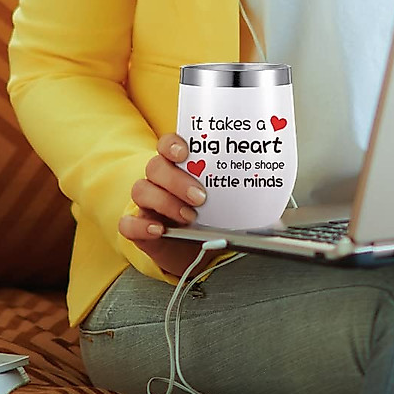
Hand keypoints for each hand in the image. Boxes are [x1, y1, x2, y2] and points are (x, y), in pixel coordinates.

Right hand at [119, 133, 223, 278]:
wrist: (194, 249)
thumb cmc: (208, 215)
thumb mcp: (220, 198)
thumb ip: (232, 188)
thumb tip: (266, 186)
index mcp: (177, 166)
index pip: (166, 144)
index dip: (172, 144)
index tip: (186, 152)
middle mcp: (158, 180)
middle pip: (155, 167)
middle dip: (177, 180)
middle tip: (200, 196)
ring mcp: (145, 203)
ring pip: (140, 190)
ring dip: (165, 202)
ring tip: (188, 217)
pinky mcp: (137, 228)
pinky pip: (127, 223)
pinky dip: (141, 226)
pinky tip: (159, 230)